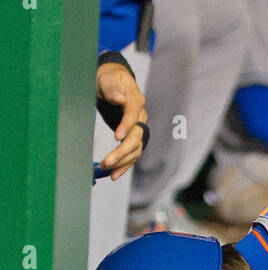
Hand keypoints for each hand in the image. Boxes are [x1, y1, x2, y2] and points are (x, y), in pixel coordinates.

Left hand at [95, 61, 147, 179]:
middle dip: (122, 152)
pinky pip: (132, 154)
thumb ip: (112, 89)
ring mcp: (139, 128)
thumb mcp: (107, 79)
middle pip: (136, 138)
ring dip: (122, 162)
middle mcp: (141, 117)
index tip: (116, 137)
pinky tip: (114, 174)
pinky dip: (124, 165)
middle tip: (107, 162)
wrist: (113, 81)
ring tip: (106, 169)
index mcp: (135, 100)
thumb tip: (119, 99)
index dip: (126, 126)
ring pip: (135, 150)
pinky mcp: (133, 137)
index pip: (133, 115)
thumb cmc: (108, 79)